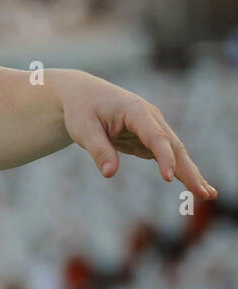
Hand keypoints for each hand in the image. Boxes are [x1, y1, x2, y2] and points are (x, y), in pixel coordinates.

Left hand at [54, 69, 216, 198]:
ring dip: (191, 173)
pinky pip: (168, 155)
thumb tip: (110, 174)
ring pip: (175, 152)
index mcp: (135, 110)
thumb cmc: (82, 110)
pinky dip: (180, 170)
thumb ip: (98, 150)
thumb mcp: (83, 129)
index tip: (168, 178)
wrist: (83, 94)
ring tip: (207, 194)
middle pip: (173, 146)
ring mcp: (153, 127)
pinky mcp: (149, 137)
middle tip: (204, 193)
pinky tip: (194, 186)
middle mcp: (150, 117)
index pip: (155, 136)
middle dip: (189, 170)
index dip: (164, 157)